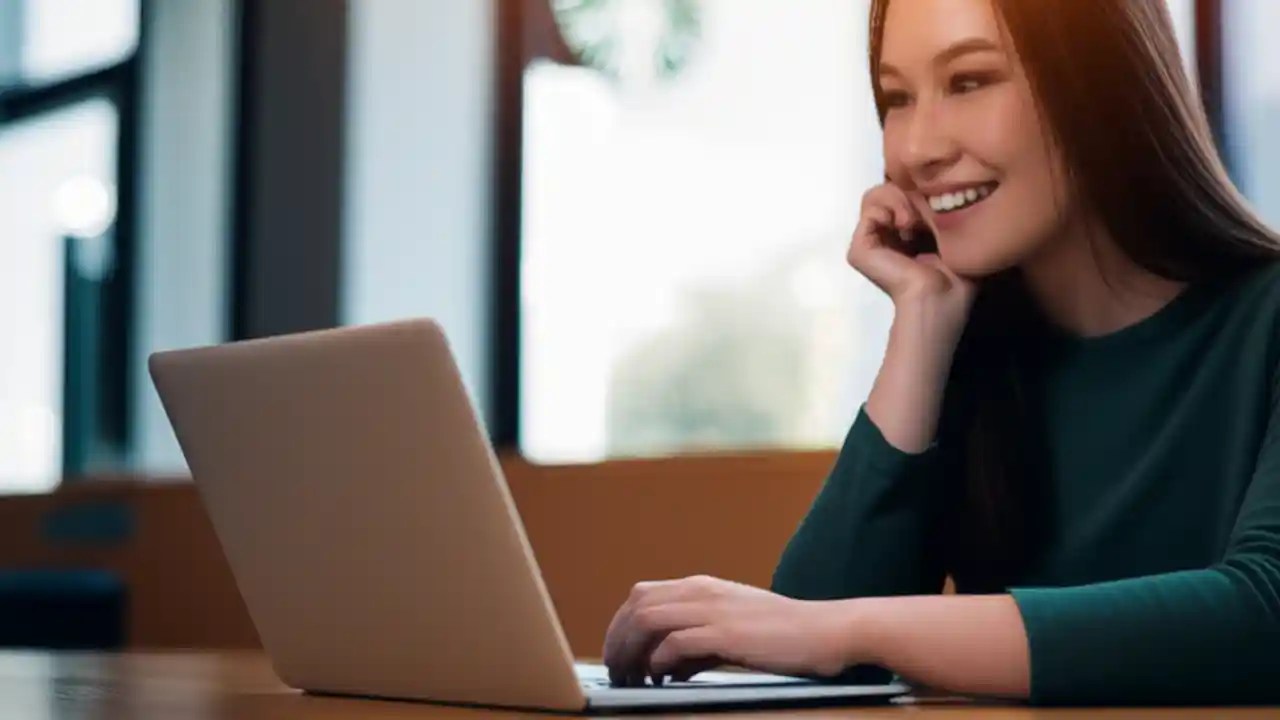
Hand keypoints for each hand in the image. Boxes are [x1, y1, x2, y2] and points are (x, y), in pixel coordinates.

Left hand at [601, 575, 857, 686]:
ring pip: (647, 621)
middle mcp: (701, 591)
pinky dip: (660, 663)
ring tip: (631, 679)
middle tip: (615, 671)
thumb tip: (668, 665)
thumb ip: (697, 641)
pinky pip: (674, 644)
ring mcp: (712, 610)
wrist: (825, 631)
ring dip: (632, 651)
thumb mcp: (732, 628)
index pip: (642, 595)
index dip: (621, 625)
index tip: (617, 653)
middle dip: (617, 640)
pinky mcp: (725, 634)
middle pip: (637, 605)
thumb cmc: (783, 634)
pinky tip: (663, 681)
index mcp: (702, 586)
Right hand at [847, 182, 977, 319]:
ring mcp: (869, 241)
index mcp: (904, 236)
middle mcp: (884, 237)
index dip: (920, 188)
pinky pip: (871, 204)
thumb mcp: (952, 231)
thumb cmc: (956, 275)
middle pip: (889, 189)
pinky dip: (890, 205)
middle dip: (911, 191)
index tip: (941, 204)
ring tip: (915, 219)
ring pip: (878, 193)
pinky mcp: (858, 247)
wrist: (939, 299)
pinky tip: (906, 224)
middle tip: (927, 213)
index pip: (902, 194)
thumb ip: (935, 205)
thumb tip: (924, 180)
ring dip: (901, 197)